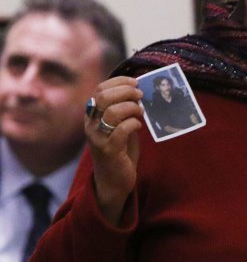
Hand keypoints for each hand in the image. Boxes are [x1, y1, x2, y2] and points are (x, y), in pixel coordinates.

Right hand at [87, 77, 143, 223]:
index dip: (119, 82)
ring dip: (132, 108)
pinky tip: (139, 126)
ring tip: (141, 112)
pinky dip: (134, 124)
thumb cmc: (120, 150)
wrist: (114, 180)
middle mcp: (90, 124)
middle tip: (140, 95)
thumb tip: (139, 91)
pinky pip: (121, 130)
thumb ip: (124, 110)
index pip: (100, 89)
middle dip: (126, 91)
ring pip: (112, 112)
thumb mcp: (120, 125)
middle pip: (103, 97)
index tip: (136, 82)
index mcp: (92, 115)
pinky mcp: (108, 150)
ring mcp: (97, 138)